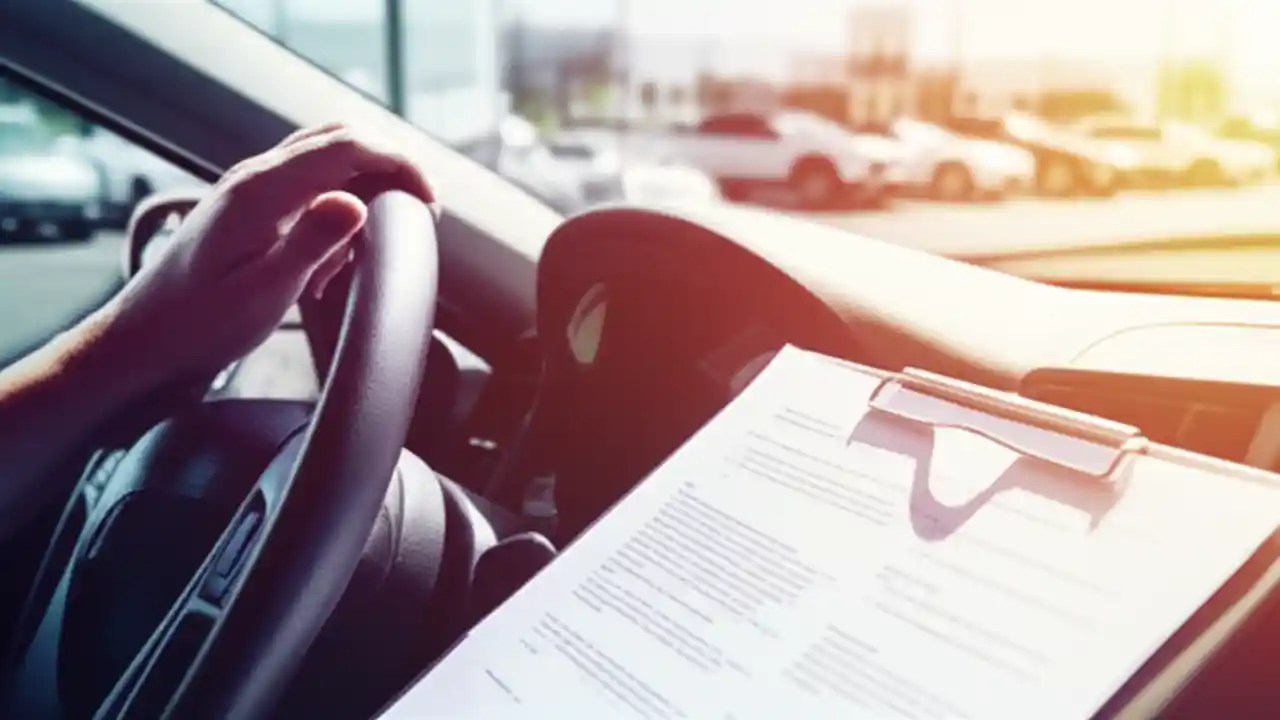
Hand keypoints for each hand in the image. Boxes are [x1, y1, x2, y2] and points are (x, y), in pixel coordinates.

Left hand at [90, 123, 434, 392]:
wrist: (146, 340)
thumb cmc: (199, 324)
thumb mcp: (264, 291)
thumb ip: (311, 242)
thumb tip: (355, 202)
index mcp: (260, 190)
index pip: (346, 147)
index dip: (398, 163)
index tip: (429, 201)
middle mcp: (255, 177)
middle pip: (340, 139)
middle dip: (388, 167)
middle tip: (417, 210)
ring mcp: (252, 189)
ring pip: (326, 160)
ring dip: (362, 188)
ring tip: (370, 245)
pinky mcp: (252, 208)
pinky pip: (309, 186)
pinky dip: (337, 210)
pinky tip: (330, 262)